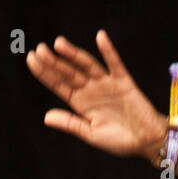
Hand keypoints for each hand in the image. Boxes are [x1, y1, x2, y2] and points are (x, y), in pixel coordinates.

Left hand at [26, 30, 166, 159]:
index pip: (59, 84)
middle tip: (39, 49)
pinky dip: (108, 51)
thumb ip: (70, 124)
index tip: (31, 59)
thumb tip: (46, 117)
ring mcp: (106, 84)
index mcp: (80, 103)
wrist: (146, 141)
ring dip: (74, 54)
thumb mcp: (91, 134)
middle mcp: (91, 90)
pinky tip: (100, 37)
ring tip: (59, 43)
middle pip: (69, 72)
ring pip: (87, 65)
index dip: (45, 73)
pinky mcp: (124, 81)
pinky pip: (115, 64)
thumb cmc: (119, 140)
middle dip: (54, 62)